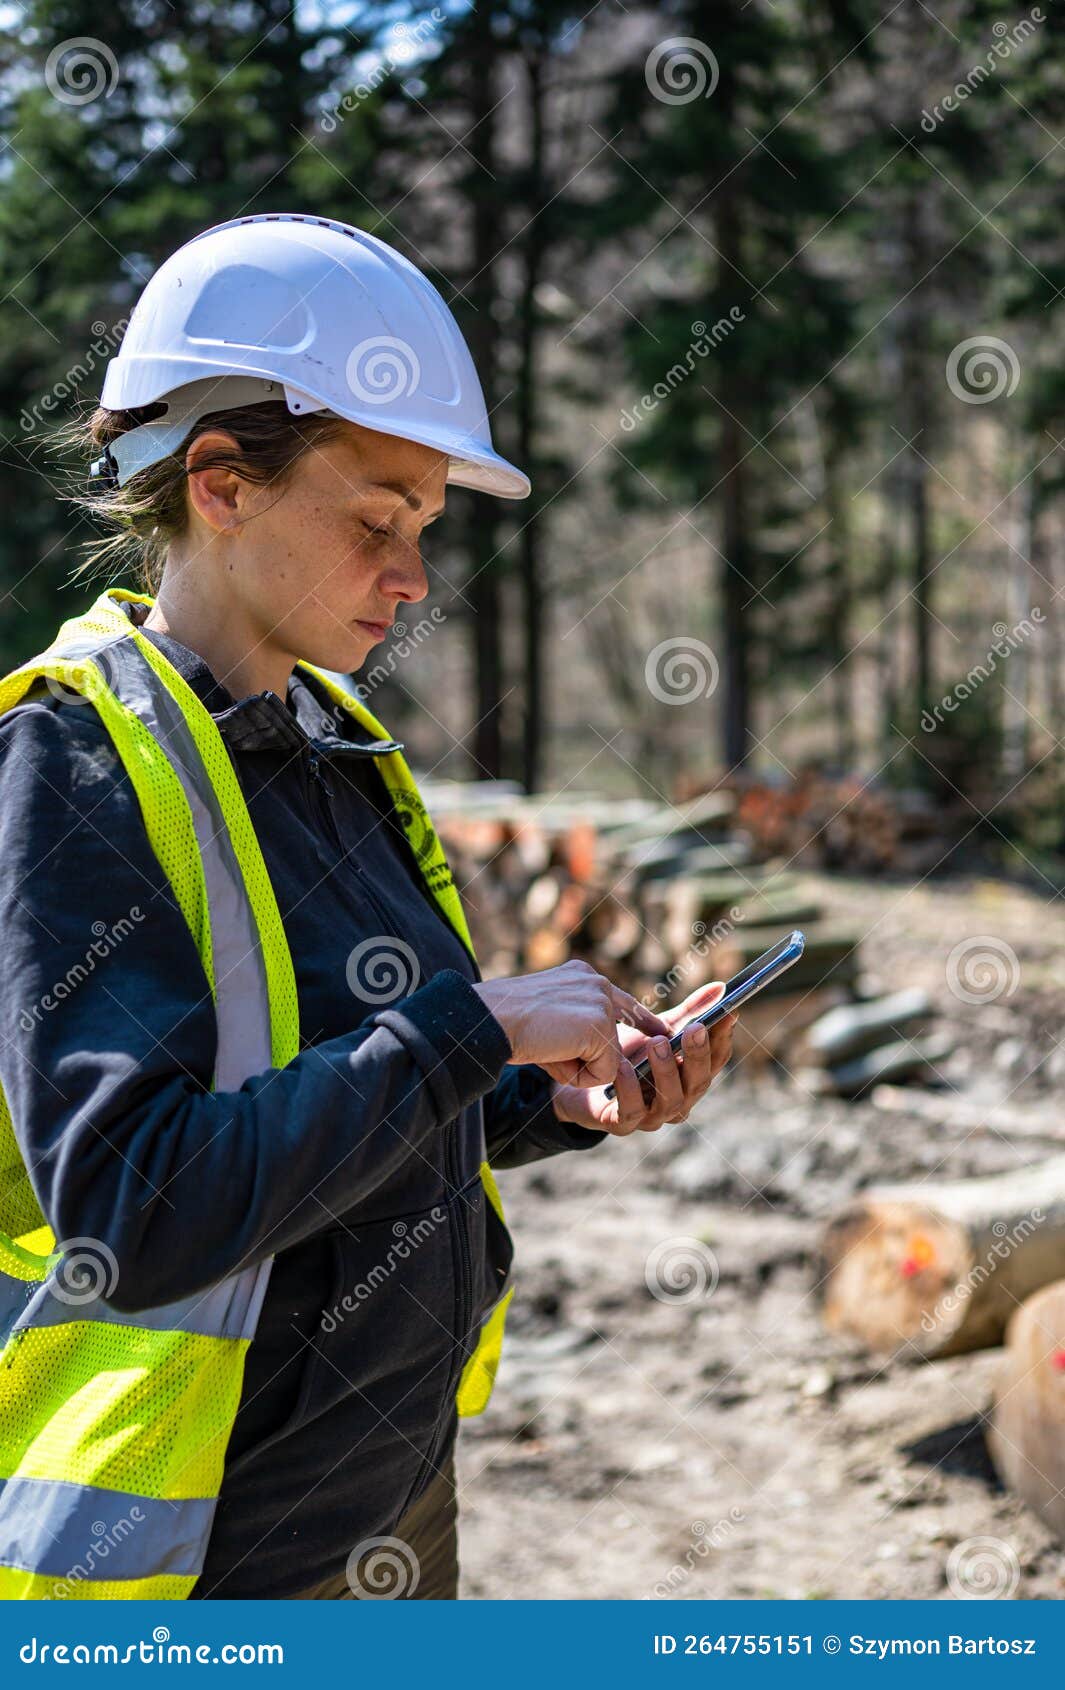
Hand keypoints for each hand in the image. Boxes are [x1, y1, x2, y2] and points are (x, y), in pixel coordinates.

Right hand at [472, 959, 670, 1087]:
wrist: (488, 1019)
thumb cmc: (504, 1022)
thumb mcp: (545, 1015)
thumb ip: (575, 1025)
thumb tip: (601, 1057)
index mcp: (581, 976)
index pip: (622, 1002)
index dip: (643, 1021)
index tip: (664, 1032)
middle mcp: (595, 983)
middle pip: (624, 1030)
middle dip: (604, 1055)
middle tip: (593, 1057)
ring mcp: (600, 1002)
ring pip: (608, 1057)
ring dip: (577, 1068)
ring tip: (546, 1051)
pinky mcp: (599, 1026)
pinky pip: (603, 1072)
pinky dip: (577, 1076)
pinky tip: (553, 1057)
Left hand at [550, 980, 736, 1135]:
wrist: (581, 1076)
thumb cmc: (625, 1053)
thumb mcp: (656, 1030)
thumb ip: (687, 1013)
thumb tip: (721, 987)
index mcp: (690, 1076)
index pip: (716, 1061)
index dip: (723, 1038)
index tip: (727, 1013)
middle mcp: (678, 1099)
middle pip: (698, 1083)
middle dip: (698, 1055)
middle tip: (694, 1028)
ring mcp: (652, 1116)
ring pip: (671, 1101)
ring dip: (667, 1071)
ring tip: (658, 1043)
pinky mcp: (622, 1124)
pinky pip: (632, 1111)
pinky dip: (630, 1089)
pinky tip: (624, 1067)